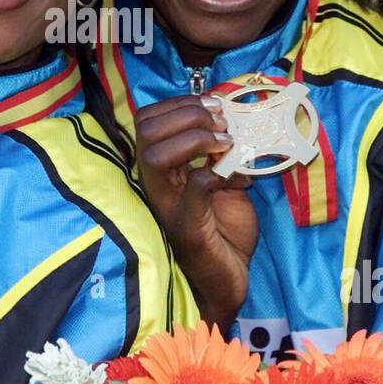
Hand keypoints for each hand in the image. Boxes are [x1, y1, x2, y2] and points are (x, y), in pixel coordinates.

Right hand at [135, 95, 257, 329]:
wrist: (228, 279)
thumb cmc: (223, 230)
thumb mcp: (223, 180)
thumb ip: (222, 154)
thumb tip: (236, 121)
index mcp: (161, 168)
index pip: (147, 119)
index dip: (179, 103)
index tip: (213, 106)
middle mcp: (155, 183)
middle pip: (146, 129)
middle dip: (189, 114)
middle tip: (222, 123)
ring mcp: (166, 205)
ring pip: (156, 154)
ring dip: (196, 138)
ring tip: (227, 143)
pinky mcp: (187, 227)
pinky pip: (194, 187)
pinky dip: (216, 174)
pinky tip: (235, 180)